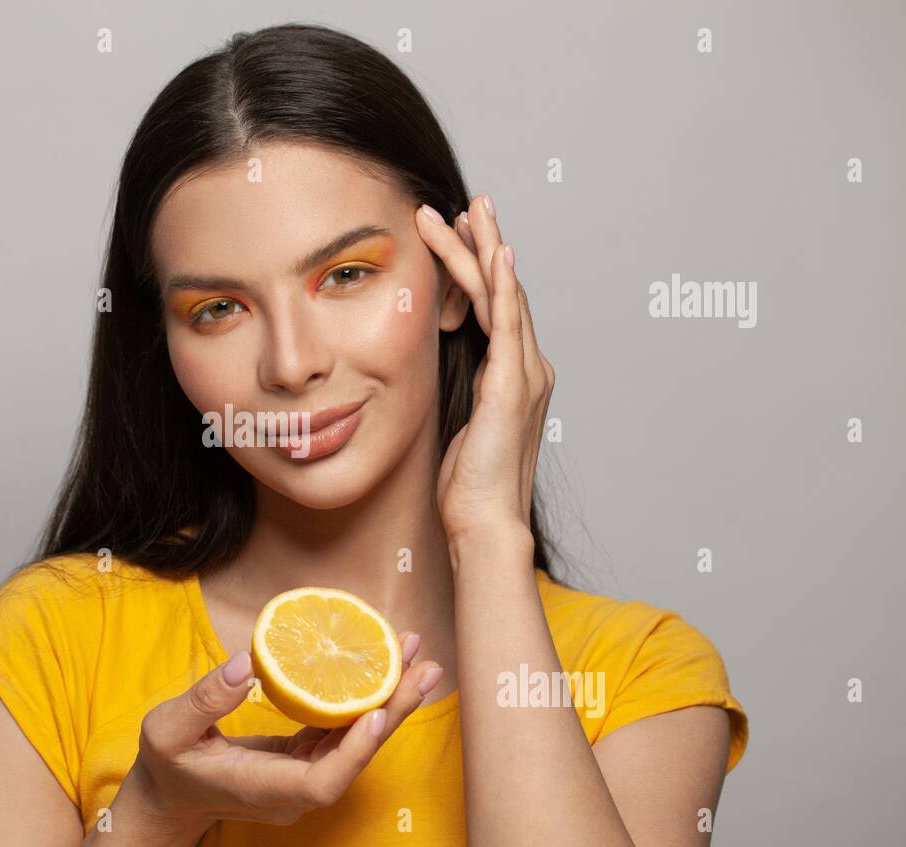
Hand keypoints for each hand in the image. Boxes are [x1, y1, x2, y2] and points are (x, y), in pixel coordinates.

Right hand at [129, 632, 439, 828]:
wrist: (171, 797)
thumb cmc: (167, 765)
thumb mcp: (167, 730)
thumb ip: (204, 701)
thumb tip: (247, 662)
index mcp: (261, 789)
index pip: (322, 782)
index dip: (355, 751)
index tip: (378, 712)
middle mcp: (293, 791)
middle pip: (355, 758)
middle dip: (393, 712)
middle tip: (424, 666)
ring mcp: (303, 779)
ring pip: (356, 742)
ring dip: (389, 700)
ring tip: (414, 653)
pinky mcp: (305, 761)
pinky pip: (343, 732)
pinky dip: (367, 699)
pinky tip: (382, 665)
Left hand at [415, 195, 554, 538]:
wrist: (485, 523)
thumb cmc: (469, 486)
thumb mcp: (459, 424)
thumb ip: (458, 390)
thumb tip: (436, 367)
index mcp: (514, 377)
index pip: (496, 308)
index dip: (479, 268)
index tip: (460, 234)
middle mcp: (528, 368)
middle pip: (505, 290)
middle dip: (485, 243)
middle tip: (470, 203)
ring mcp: (525, 375)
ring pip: (505, 295)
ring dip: (485, 249)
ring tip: (469, 209)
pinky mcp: (514, 386)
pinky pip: (509, 324)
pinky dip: (503, 284)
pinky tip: (496, 251)